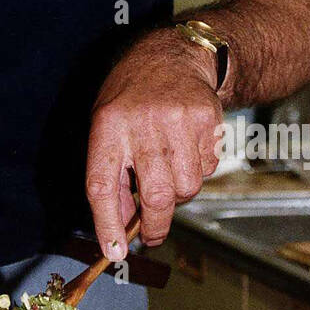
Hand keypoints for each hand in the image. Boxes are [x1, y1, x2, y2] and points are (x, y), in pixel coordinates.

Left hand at [85, 28, 222, 257]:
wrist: (173, 56)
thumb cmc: (132, 97)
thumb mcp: (107, 126)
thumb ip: (111, 174)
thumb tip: (120, 226)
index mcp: (108, 126)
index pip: (102, 185)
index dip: (107, 225)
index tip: (113, 253)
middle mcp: (142, 124)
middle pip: (155, 195)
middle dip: (155, 225)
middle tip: (152, 235)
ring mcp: (178, 122)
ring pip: (186, 188)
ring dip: (179, 192)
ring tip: (169, 167)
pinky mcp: (207, 121)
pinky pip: (207, 169)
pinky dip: (197, 170)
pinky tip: (187, 147)